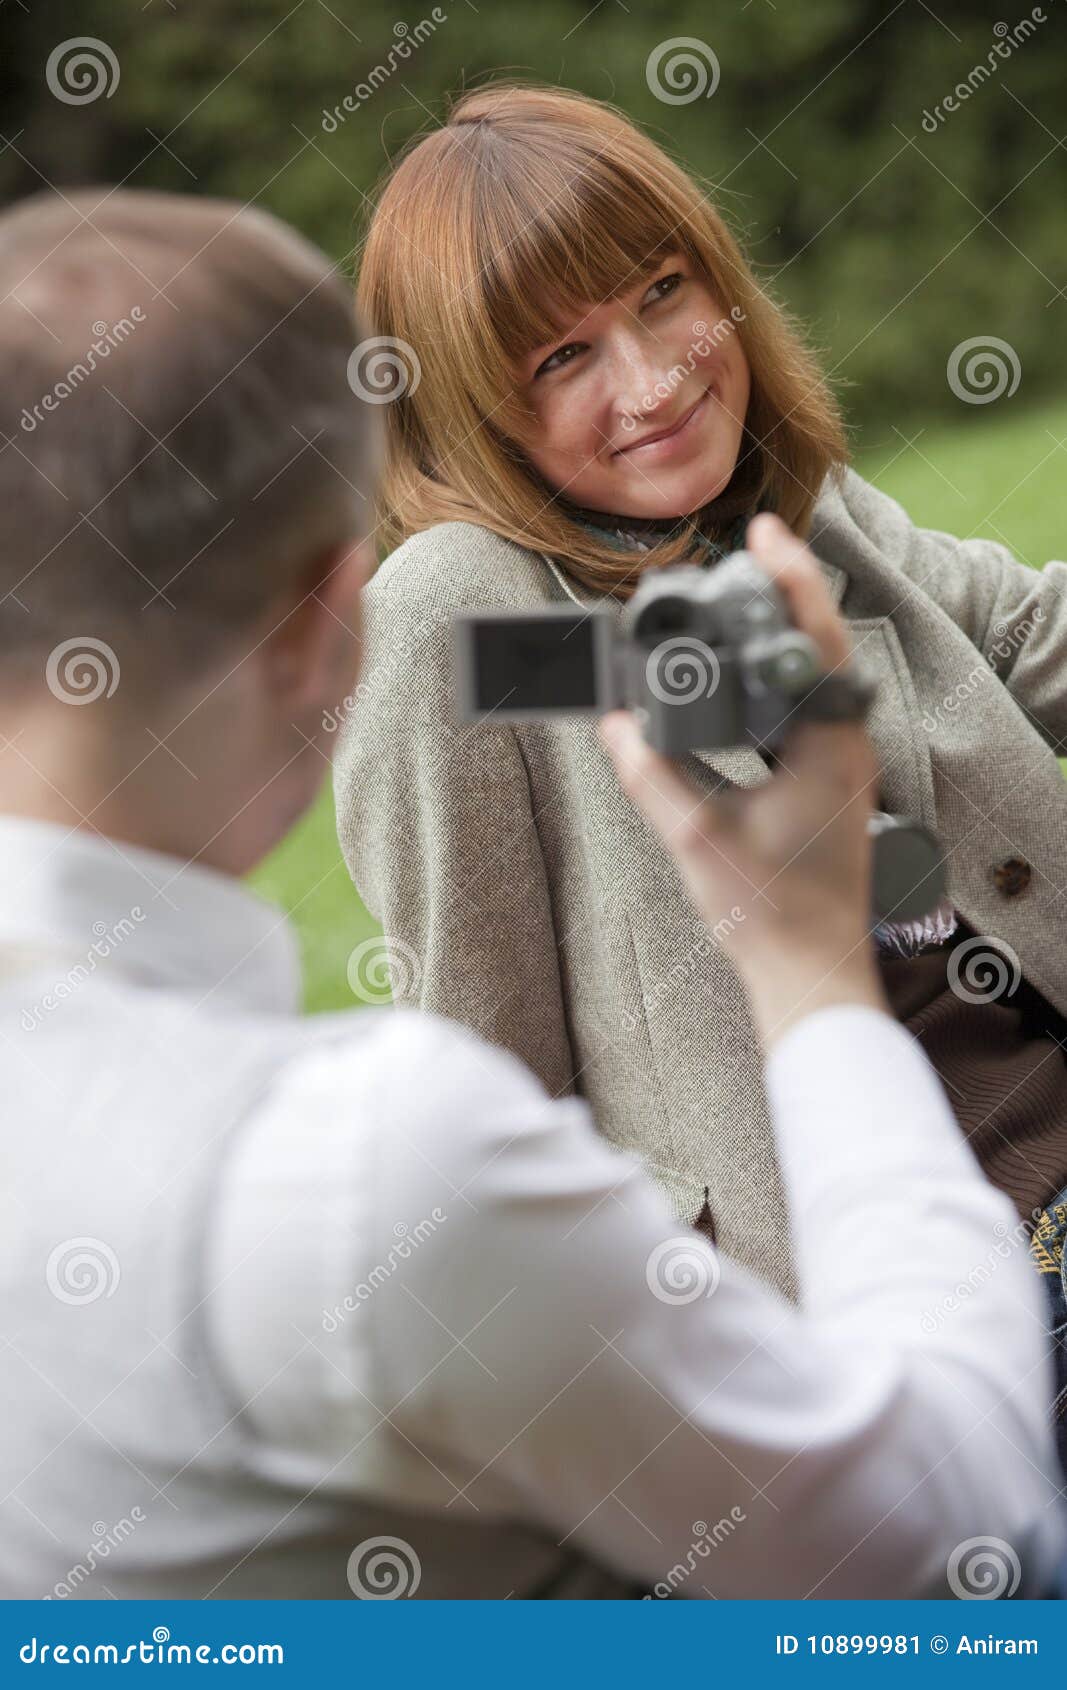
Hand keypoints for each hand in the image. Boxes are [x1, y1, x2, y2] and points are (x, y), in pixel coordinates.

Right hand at [598, 512, 888, 1046]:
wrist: (810, 973)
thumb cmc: (769, 913)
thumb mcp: (696, 838)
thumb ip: (650, 776)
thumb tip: (611, 726)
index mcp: (831, 748)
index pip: (817, 639)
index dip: (791, 578)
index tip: (762, 534)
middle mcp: (849, 748)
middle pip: (820, 646)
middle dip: (782, 594)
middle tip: (743, 552)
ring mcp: (843, 766)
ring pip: (815, 678)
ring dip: (778, 635)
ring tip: (740, 595)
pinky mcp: (828, 785)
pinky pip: (804, 712)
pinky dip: (773, 680)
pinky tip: (744, 673)